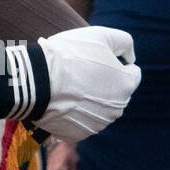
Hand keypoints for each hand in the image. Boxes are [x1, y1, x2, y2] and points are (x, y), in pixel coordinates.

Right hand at [33, 25, 141, 142]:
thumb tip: (130, 57)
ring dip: (88, 97)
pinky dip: (73, 111)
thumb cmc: (68, 55)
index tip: (95, 58)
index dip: (115, 62)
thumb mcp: (100, 35)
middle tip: (78, 70)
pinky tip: (61, 99)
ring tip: (67, 84)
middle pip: (114, 92)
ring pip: (98, 107)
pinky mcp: (78, 134)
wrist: (36, 80)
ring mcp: (97, 124)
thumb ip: (124, 42)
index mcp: (126, 85)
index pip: (132, 73)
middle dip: (102, 82)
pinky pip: (79, 120)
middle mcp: (117, 109)